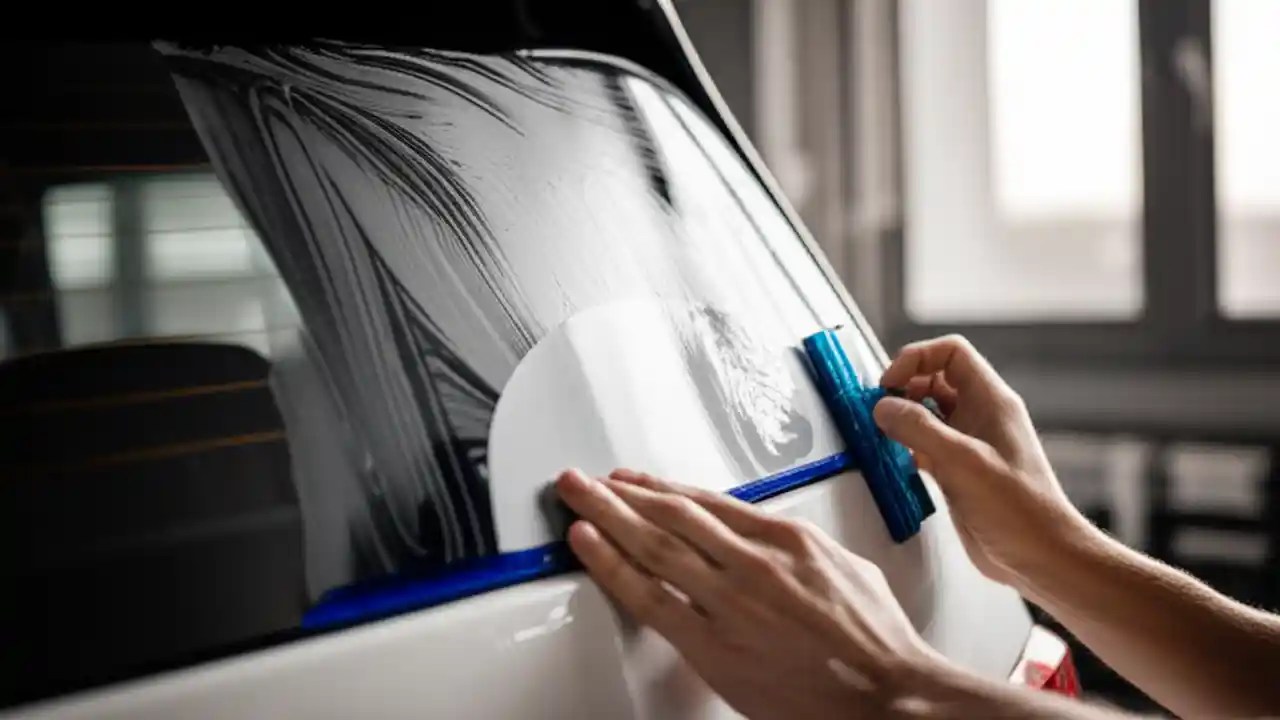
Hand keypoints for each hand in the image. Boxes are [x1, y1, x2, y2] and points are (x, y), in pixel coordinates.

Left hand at [554, 468, 943, 719]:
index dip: (661, 487)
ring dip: (606, 515)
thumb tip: (774, 540)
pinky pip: (650, 598)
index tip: (634, 479)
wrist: (889, 695)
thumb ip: (801, 548)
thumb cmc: (876, 643)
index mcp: (787, 538)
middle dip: (621, 492)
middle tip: (585, 478)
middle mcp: (752, 561)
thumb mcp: (846, 568)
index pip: (706, 501)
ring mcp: (730, 601)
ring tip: (575, 497)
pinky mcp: (714, 645)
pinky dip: (613, 567)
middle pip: (671, 514)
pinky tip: (588, 546)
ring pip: (653, 545)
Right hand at [873, 335, 1089, 588]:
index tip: (890, 383)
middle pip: (934, 380)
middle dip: (903, 388)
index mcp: (991, 401)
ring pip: (927, 413)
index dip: (916, 359)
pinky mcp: (958, 470)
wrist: (1040, 556)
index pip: (951, 353)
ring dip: (902, 418)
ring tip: (881, 433)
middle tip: (879, 409)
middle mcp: (980, 416)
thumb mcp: (964, 462)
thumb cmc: (1020, 510)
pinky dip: (905, 446)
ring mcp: (969, 443)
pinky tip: (894, 459)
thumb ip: (920, 430)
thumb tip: (883, 408)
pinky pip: (925, 444)